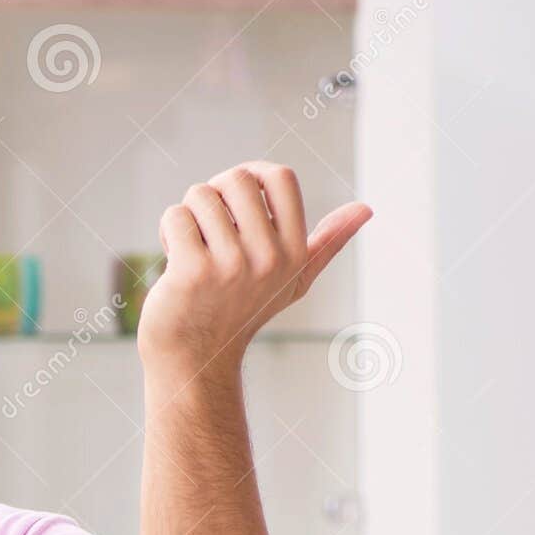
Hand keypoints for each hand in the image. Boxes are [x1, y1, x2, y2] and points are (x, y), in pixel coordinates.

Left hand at [137, 160, 371, 379]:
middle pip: (237, 179)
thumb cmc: (241, 314)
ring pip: (199, 195)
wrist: (195, 359)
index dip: (252, 175)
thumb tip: (366, 210)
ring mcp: (230, 266)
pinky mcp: (191, 272)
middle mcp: (268, 259)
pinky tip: (173, 261)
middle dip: (214, 196)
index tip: (234, 200)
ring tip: (191, 250)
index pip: (280, 176)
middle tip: (207, 229)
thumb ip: (326, 245)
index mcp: (294, 253)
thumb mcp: (292, 281)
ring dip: (188, 217)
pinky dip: (167, 232)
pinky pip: (176, 217)